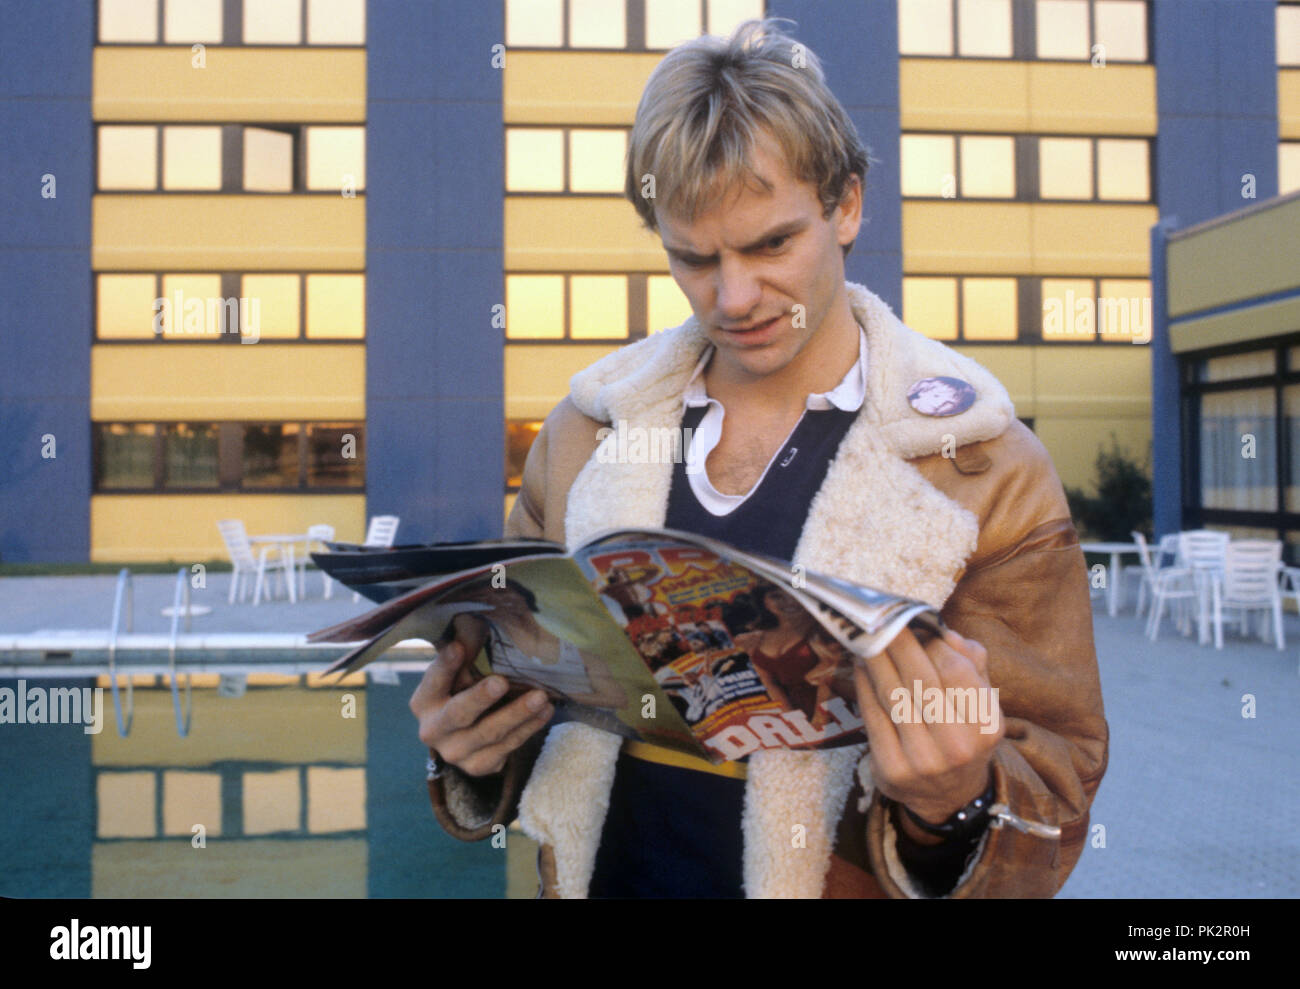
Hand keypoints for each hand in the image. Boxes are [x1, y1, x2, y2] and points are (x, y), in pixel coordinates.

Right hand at [408, 613, 553, 776]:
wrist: (466, 737)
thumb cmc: (463, 693)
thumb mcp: (458, 675)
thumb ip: (464, 654)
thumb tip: (476, 621)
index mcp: (424, 702)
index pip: (433, 681)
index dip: (445, 666)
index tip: (458, 647)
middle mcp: (433, 730)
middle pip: (458, 714)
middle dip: (480, 698)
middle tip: (502, 682)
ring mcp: (455, 752)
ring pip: (489, 733)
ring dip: (517, 714)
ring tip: (541, 697)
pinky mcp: (478, 766)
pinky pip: (507, 748)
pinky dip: (528, 729)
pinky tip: (545, 712)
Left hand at [854, 626, 1002, 825]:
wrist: (949, 796)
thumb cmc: (963, 734)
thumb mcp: (982, 702)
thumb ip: (971, 663)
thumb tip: (943, 632)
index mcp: (986, 725)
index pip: (955, 670)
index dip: (931, 643)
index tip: (913, 624)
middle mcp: (958, 745)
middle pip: (920, 680)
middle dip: (897, 644)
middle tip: (880, 620)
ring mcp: (923, 760)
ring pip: (893, 695)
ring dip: (875, 661)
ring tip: (865, 638)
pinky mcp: (892, 768)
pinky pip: (872, 716)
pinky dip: (863, 686)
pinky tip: (860, 667)